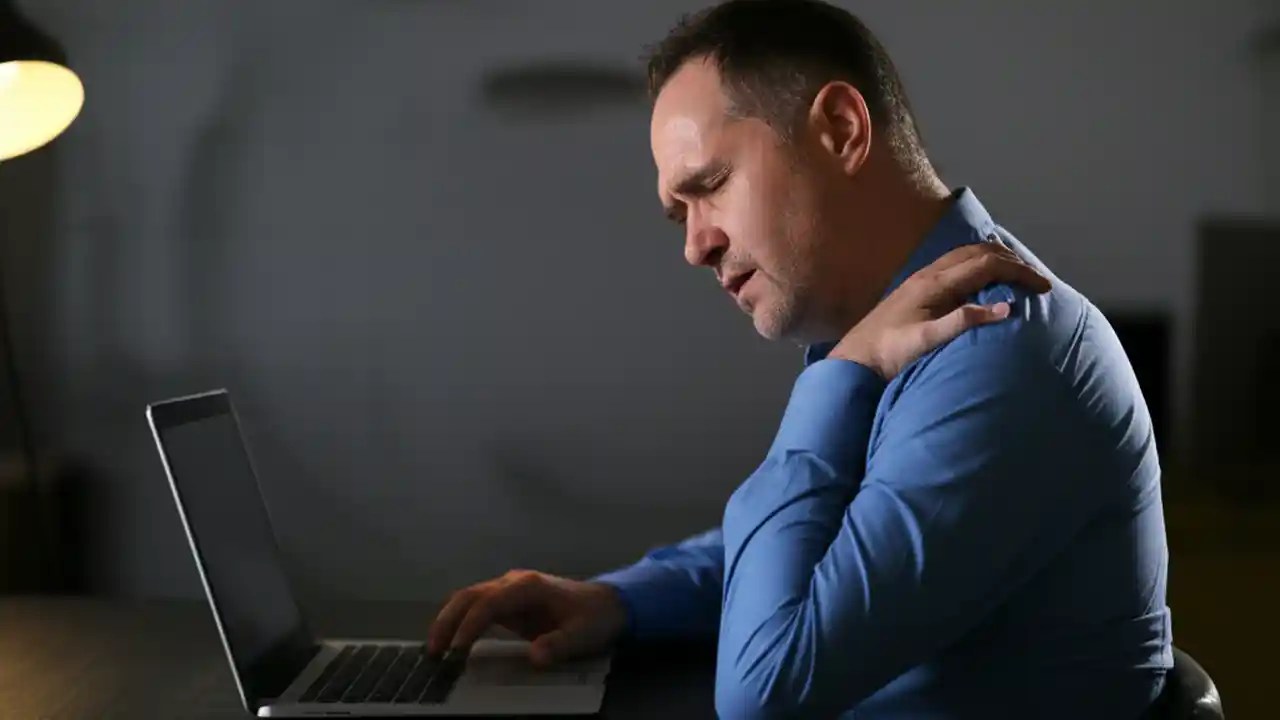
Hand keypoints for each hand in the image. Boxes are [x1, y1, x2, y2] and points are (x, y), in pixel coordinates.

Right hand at [427, 570, 627, 667]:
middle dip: (448, 621)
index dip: (470, 625)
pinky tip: (451, 643)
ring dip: (448, 621)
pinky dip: (459, 622)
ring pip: (468, 599)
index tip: (457, 650)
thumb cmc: (594, 618)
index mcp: (528, 587)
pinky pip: (476, 608)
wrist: (608, 604)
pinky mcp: (508, 602)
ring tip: (435, 650)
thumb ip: (558, 645)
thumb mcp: (582, 636)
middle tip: (434, 651)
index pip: (489, 603)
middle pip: (470, 596)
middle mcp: (513, 583)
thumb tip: (534, 656)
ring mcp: (509, 590)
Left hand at [829, 243, 1050, 379]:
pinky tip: (985, 283)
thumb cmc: (889, 354)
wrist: (855, 359)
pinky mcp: (917, 290)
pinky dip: (979, 267)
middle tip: (1036, 280)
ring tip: (1018, 277)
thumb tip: (1006, 309)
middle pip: (978, 252)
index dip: (1019, 271)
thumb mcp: (926, 341)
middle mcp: (928, 275)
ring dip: (995, 261)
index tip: (1044, 288)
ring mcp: (921, 280)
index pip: (987, 264)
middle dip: (1011, 261)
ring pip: (966, 256)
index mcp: (934, 283)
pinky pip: (956, 266)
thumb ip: (963, 322)